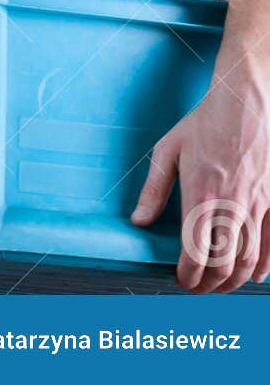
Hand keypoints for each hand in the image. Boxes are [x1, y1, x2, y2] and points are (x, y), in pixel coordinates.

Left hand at [132, 84, 269, 292]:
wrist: (244, 105)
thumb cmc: (202, 125)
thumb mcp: (167, 151)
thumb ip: (153, 190)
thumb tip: (138, 221)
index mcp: (201, 195)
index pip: (195, 251)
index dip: (188, 275)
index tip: (180, 282)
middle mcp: (232, 205)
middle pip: (223, 262)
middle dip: (209, 284)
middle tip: (197, 290)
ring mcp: (258, 205)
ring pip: (249, 258)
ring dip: (233, 280)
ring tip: (219, 286)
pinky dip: (266, 265)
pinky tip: (254, 275)